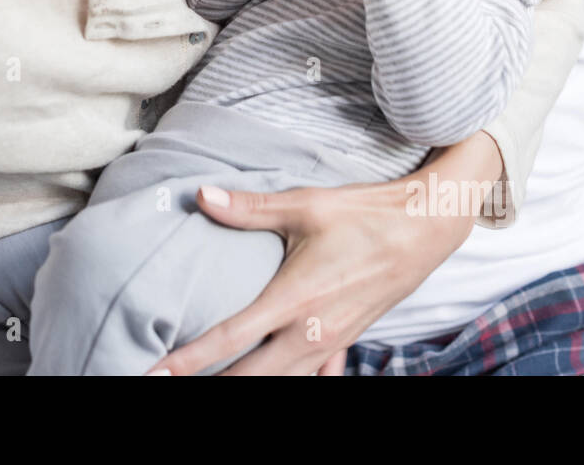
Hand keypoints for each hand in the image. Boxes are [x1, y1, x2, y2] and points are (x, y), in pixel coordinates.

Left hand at [147, 131, 503, 375]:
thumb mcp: (304, 205)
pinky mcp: (349, 341)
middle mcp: (311, 332)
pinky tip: (283, 381)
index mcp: (294, 300)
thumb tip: (202, 195)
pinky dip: (296, 383)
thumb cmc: (365, 214)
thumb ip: (249, 208)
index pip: (229, 340)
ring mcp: (333, 343)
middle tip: (169, 385)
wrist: (426, 227)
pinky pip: (319, 377)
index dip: (187, 361)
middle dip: (214, 387)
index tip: (156, 373)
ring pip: (286, 384)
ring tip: (217, 386)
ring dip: (251, 385)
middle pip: (252, 378)